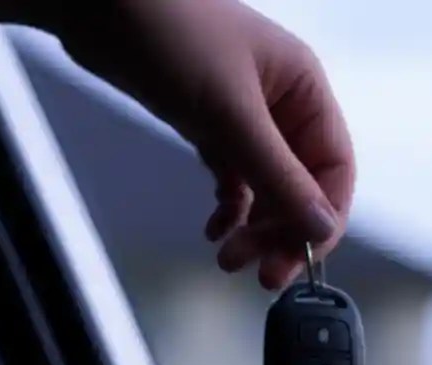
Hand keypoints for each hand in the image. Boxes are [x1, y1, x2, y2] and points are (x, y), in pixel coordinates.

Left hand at [43, 0, 353, 289]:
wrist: (97, 3)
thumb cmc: (168, 33)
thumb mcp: (230, 113)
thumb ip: (278, 175)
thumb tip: (321, 226)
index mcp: (304, 88)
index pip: (334, 168)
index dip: (322, 219)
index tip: (297, 259)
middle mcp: (280, 102)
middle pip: (301, 184)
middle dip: (282, 231)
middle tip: (256, 270)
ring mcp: (243, 113)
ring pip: (266, 185)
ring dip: (254, 225)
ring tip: (228, 255)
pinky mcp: (207, 120)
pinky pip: (233, 175)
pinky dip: (228, 206)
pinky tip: (215, 228)